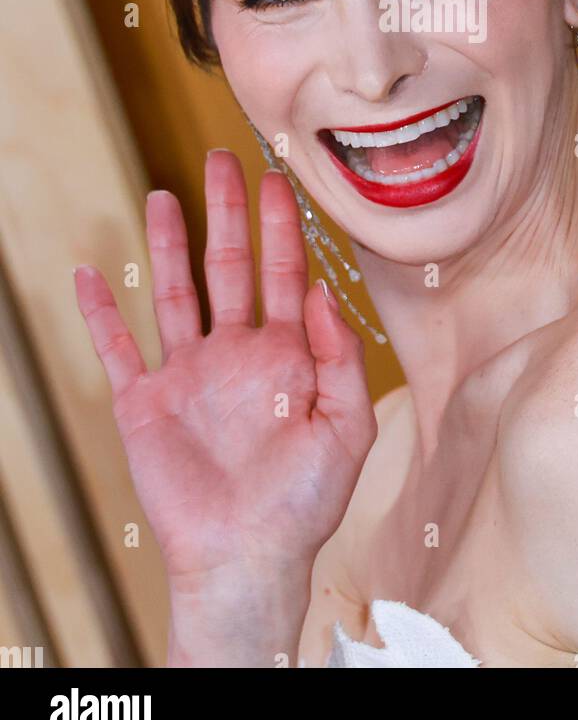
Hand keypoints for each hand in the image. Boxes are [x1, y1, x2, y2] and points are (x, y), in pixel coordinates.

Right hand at [75, 150, 377, 586]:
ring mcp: (187, 374)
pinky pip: (117, 348)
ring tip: (163, 195)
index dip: (280, 226)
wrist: (247, 559)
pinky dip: (100, 313)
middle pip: (227, 266)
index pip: (283, 273)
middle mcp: (233, 353)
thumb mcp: (346, 427)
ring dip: (166, 246)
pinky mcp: (144, 403)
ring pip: (173, 293)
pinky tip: (90, 274)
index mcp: (284, 355)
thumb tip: (322, 290)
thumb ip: (340, 357)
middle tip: (221, 160)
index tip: (277, 179)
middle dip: (225, 214)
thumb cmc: (304, 502)